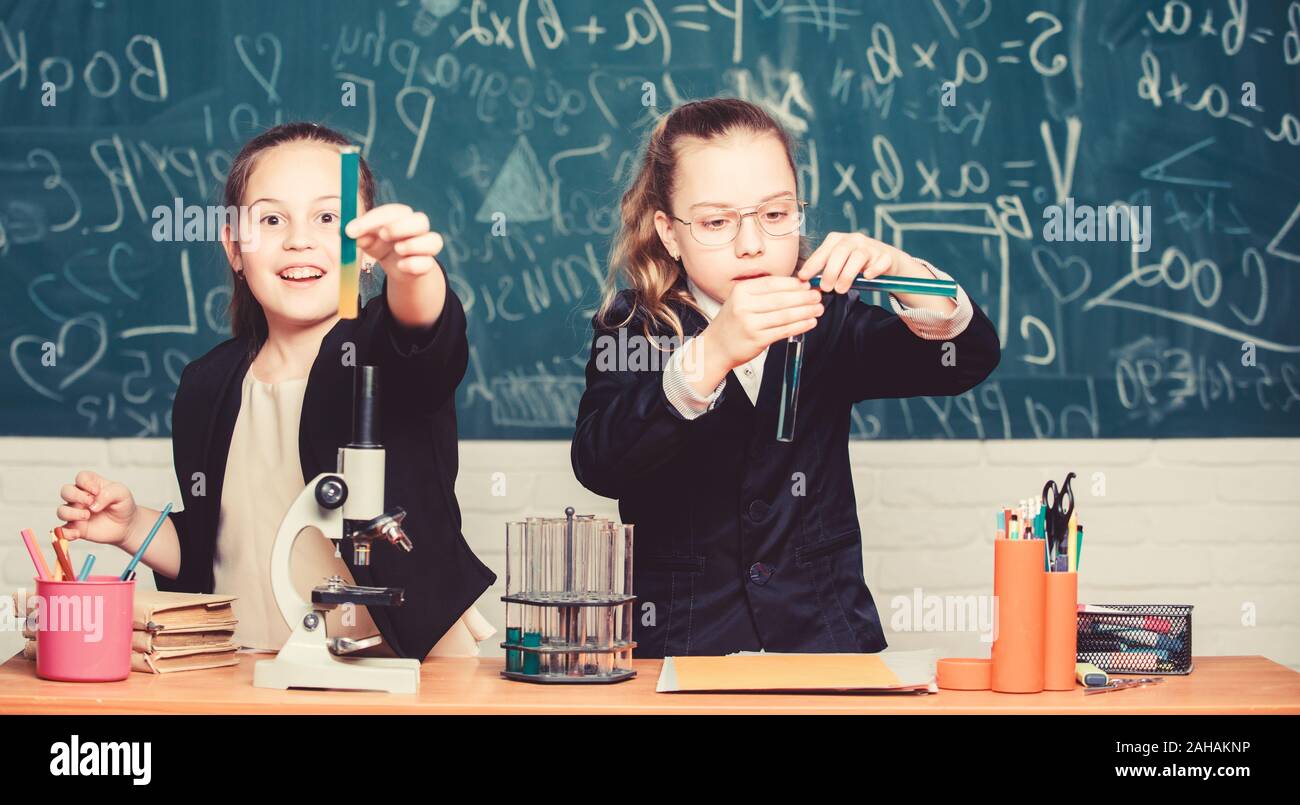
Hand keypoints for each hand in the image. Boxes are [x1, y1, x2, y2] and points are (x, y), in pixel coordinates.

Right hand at [57, 471, 136, 546]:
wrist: (126, 524)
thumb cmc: (122, 505)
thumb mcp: (122, 493)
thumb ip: (108, 494)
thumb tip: (93, 505)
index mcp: (91, 484)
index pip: (81, 477)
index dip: (86, 483)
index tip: (98, 491)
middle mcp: (80, 497)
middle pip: (66, 491)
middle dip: (76, 496)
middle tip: (91, 503)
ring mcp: (76, 512)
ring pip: (61, 511)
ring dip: (71, 513)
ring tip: (87, 516)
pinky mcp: (75, 527)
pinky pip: (62, 531)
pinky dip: (65, 533)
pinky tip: (77, 533)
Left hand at [344, 203, 443, 278]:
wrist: (397, 267)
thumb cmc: (381, 245)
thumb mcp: (366, 240)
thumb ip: (359, 235)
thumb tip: (347, 232)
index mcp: (400, 216)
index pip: (392, 212)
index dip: (372, 219)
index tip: (351, 230)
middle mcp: (416, 228)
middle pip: (421, 220)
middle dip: (401, 227)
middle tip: (383, 234)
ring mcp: (424, 246)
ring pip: (433, 241)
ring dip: (414, 245)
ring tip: (397, 250)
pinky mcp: (427, 264)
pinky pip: (427, 263)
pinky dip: (414, 264)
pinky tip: (401, 266)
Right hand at [699, 275, 822, 369]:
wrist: (716, 347)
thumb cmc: (732, 323)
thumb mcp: (741, 300)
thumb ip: (763, 293)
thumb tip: (796, 287)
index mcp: (741, 291)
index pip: (773, 283)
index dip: (793, 284)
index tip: (807, 285)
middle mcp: (744, 305)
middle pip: (781, 299)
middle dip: (804, 297)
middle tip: (818, 296)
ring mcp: (750, 323)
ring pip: (785, 315)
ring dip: (805, 311)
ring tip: (818, 309)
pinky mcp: (757, 339)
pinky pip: (784, 330)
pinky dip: (800, 326)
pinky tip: (810, 322)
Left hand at [796, 231, 919, 293]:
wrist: (887, 261)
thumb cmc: (856, 265)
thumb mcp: (839, 265)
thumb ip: (824, 273)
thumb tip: (807, 286)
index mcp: (838, 240)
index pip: (823, 251)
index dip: (812, 264)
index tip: (803, 277)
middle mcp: (854, 239)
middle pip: (840, 251)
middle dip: (830, 271)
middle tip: (825, 288)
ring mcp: (871, 246)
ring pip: (858, 256)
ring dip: (848, 274)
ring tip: (841, 290)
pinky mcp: (886, 256)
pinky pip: (880, 261)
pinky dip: (874, 269)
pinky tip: (867, 277)